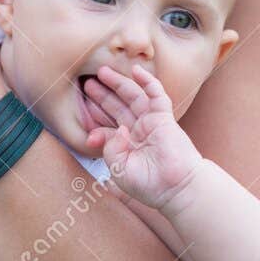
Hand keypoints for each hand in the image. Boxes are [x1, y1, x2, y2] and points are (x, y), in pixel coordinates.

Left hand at [84, 65, 202, 211]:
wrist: (176, 189)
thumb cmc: (150, 185)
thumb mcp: (120, 169)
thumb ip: (111, 148)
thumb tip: (117, 128)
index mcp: (126, 145)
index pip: (108, 124)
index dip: (95, 115)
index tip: (82, 106)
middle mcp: (138, 131)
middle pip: (118, 106)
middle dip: (103, 94)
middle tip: (87, 82)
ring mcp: (151, 122)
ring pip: (133, 97)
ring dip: (119, 83)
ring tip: (103, 71)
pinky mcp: (164, 118)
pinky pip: (156, 95)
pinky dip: (148, 82)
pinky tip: (136, 71)